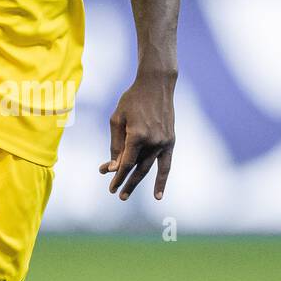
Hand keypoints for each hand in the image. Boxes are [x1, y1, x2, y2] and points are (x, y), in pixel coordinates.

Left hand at [99, 75, 175, 200]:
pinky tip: (157, 195)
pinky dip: (162, 180)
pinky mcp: (170, 141)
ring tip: (125, 195)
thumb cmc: (132, 100)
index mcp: (137, 135)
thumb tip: (115, 165)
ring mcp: (163, 142)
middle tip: (115, 193)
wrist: (157, 85)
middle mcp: (152, 141)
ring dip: (136, 182)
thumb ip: (116, 143)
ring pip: (148, 168)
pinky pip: (166, 165)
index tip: (110, 184)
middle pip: (136, 168)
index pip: (126, 162)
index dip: (117, 174)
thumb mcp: (117, 119)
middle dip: (124, 182)